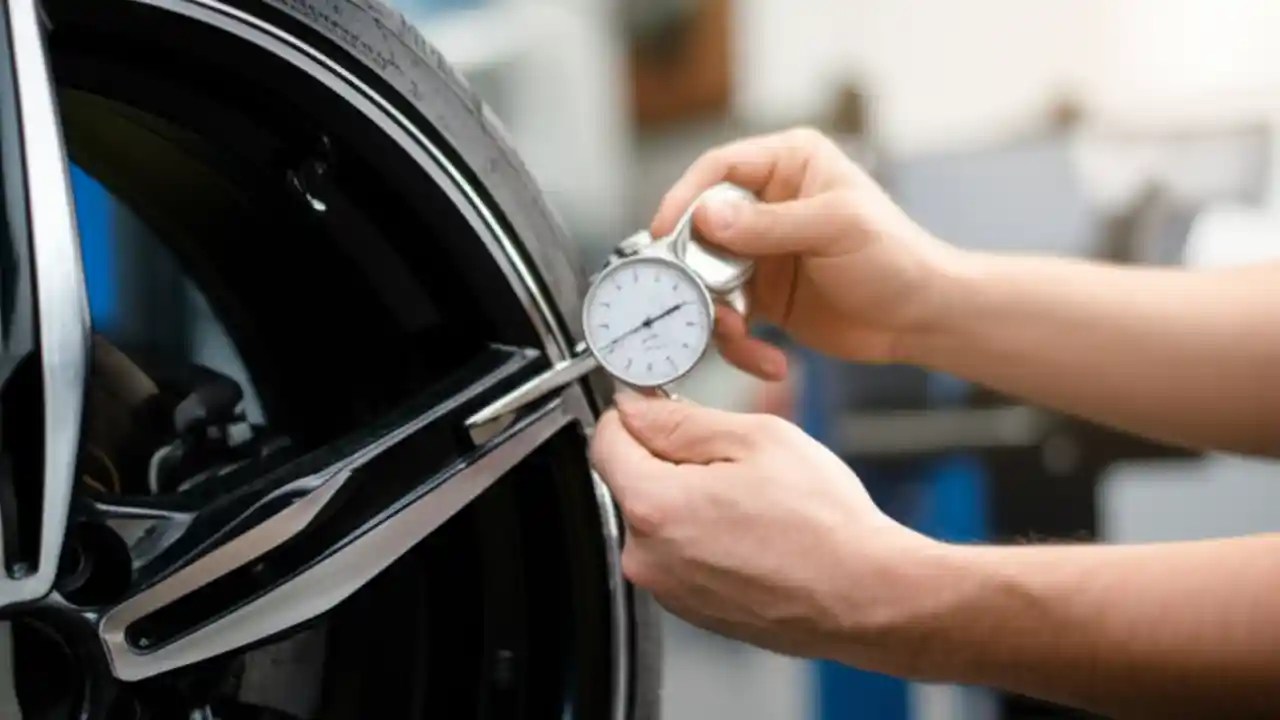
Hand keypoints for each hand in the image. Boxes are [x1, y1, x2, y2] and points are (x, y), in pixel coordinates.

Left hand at [589, 392, 934, 664]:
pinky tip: (753, 533)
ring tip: (752, 502)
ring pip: (659, 518)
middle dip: (670, 459)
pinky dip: (706, 536)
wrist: (865, 597)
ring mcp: (668, 589)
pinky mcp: (691, 609)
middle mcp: (648, 556)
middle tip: (732, 457)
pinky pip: (680, 554)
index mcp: (654, 506)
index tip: (658, 405)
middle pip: (631, 482)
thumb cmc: (824, 525)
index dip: (633, 414)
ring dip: (690, 499)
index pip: (605, 441)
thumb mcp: (755, 438)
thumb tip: (636, 408)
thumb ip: (681, 420)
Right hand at [652, 127, 963, 379]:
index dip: (685, 197)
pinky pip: (728, 319)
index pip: (719, 169)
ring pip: (707, 279)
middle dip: (696, 271)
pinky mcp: (763, 298)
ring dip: (716, 315)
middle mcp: (768, 206)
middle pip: (701, 229)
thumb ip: (768, 223)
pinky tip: (770, 359)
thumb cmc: (897, 258)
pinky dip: (739, 345)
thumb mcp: (835, 228)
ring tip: (738, 334)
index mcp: (789, 166)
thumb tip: (705, 218)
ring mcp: (761, 254)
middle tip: (693, 297)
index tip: (665, 230)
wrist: (922, 318)